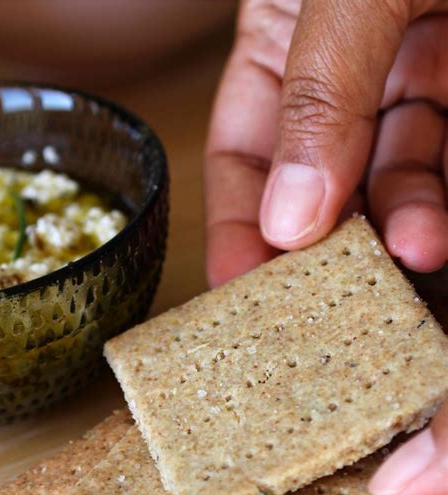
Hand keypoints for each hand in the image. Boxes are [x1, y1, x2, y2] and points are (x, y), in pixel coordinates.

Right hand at [206, 0, 447, 286]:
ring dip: (408, 221)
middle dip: (336, 238)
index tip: (240, 288)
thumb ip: (319, 92)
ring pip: (399, 175)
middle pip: (327, 181)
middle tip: (345, 283)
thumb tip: (288, 217)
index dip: (239, 227)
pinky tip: (445, 228)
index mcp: (281, 33)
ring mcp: (416, 70)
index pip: (243, 151)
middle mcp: (344, 63)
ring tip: (419, 246)